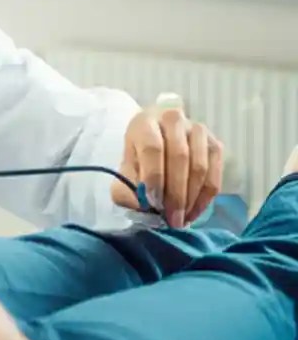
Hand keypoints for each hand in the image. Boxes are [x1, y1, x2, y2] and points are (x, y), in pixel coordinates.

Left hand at [111, 105, 223, 227]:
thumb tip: (143, 206)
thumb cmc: (139, 159)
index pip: (152, 147)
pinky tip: (194, 211)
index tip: (153, 203)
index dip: (154, 176)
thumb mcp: (124, 171)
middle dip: (176, 193)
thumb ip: (126, 189)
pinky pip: (215, 173)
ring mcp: (197, 130)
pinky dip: (206, 196)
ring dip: (192, 197)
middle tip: (172, 219)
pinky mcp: (214, 143)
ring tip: (182, 218)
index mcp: (145, 122)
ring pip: (199, 166)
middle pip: (179, 157)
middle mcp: (173, 120)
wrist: (155, 141)